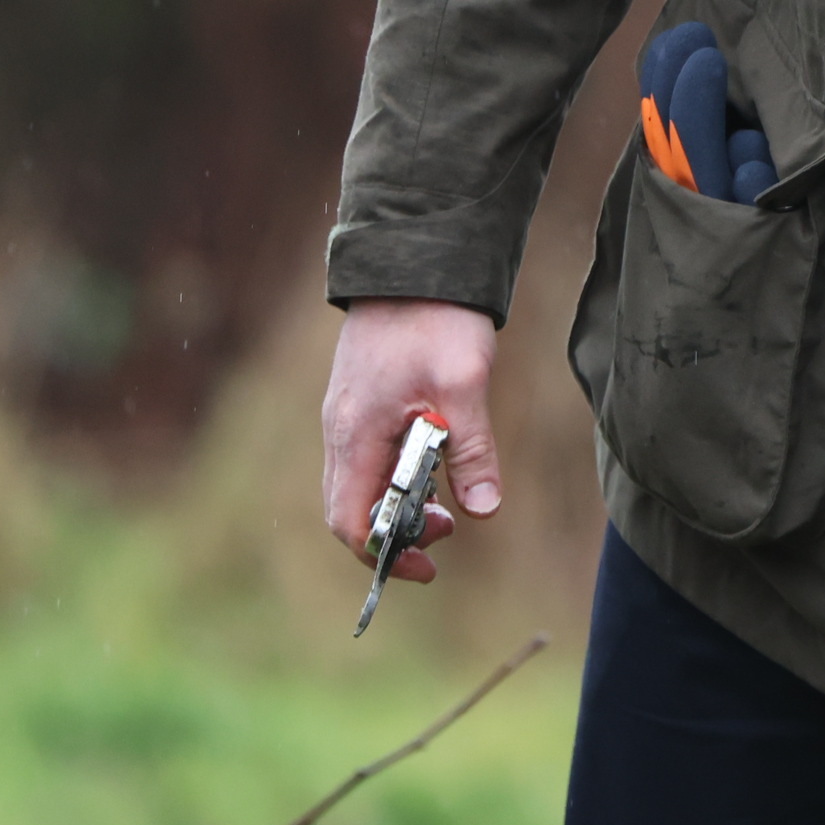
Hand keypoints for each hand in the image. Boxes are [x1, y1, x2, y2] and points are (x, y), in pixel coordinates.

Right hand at [322, 299, 503, 588]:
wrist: (413, 259)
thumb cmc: (436, 318)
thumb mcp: (464, 383)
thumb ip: (473, 450)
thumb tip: (484, 510)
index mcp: (357, 434)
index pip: (349, 521)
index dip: (385, 555)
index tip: (430, 565)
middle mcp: (340, 430)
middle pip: (347, 510)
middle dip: (393, 535)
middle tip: (447, 529)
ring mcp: (345, 415)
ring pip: (356, 484)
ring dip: (395, 506)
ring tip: (445, 501)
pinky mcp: (358, 400)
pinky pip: (365, 458)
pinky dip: (393, 476)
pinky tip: (433, 462)